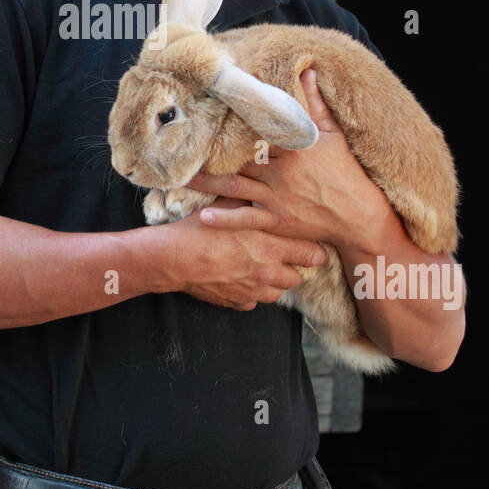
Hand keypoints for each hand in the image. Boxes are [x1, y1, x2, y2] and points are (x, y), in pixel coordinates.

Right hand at [161, 192, 327, 310]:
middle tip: (280, 256)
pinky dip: (250, 294)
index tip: (309, 246)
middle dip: (292, 268)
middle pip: (297, 278)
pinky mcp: (236, 302)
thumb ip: (253, 200)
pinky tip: (239, 281)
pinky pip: (252, 302)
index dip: (314, 250)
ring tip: (259, 269)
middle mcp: (268, 272)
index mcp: (272, 247)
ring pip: (277, 294)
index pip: (313, 254)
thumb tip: (264, 187)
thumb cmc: (202, 228)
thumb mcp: (230, 205)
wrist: (175, 257)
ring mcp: (253, 291)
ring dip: (272, 283)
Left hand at [186, 67, 390, 251]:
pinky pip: (246, 220)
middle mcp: (280, 171)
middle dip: (209, 152)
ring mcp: (276, 197)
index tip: (205, 110)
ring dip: (206, 183)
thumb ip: (315, 103)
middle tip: (180, 145)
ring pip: (234, 187)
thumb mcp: (333, 134)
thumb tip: (305, 69)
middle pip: (237, 157)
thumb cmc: (346, 172)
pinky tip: (203, 216)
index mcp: (292, 147)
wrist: (360, 216)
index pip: (254, 129)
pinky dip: (225, 219)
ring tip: (180, 176)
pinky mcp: (276, 220)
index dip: (228, 120)